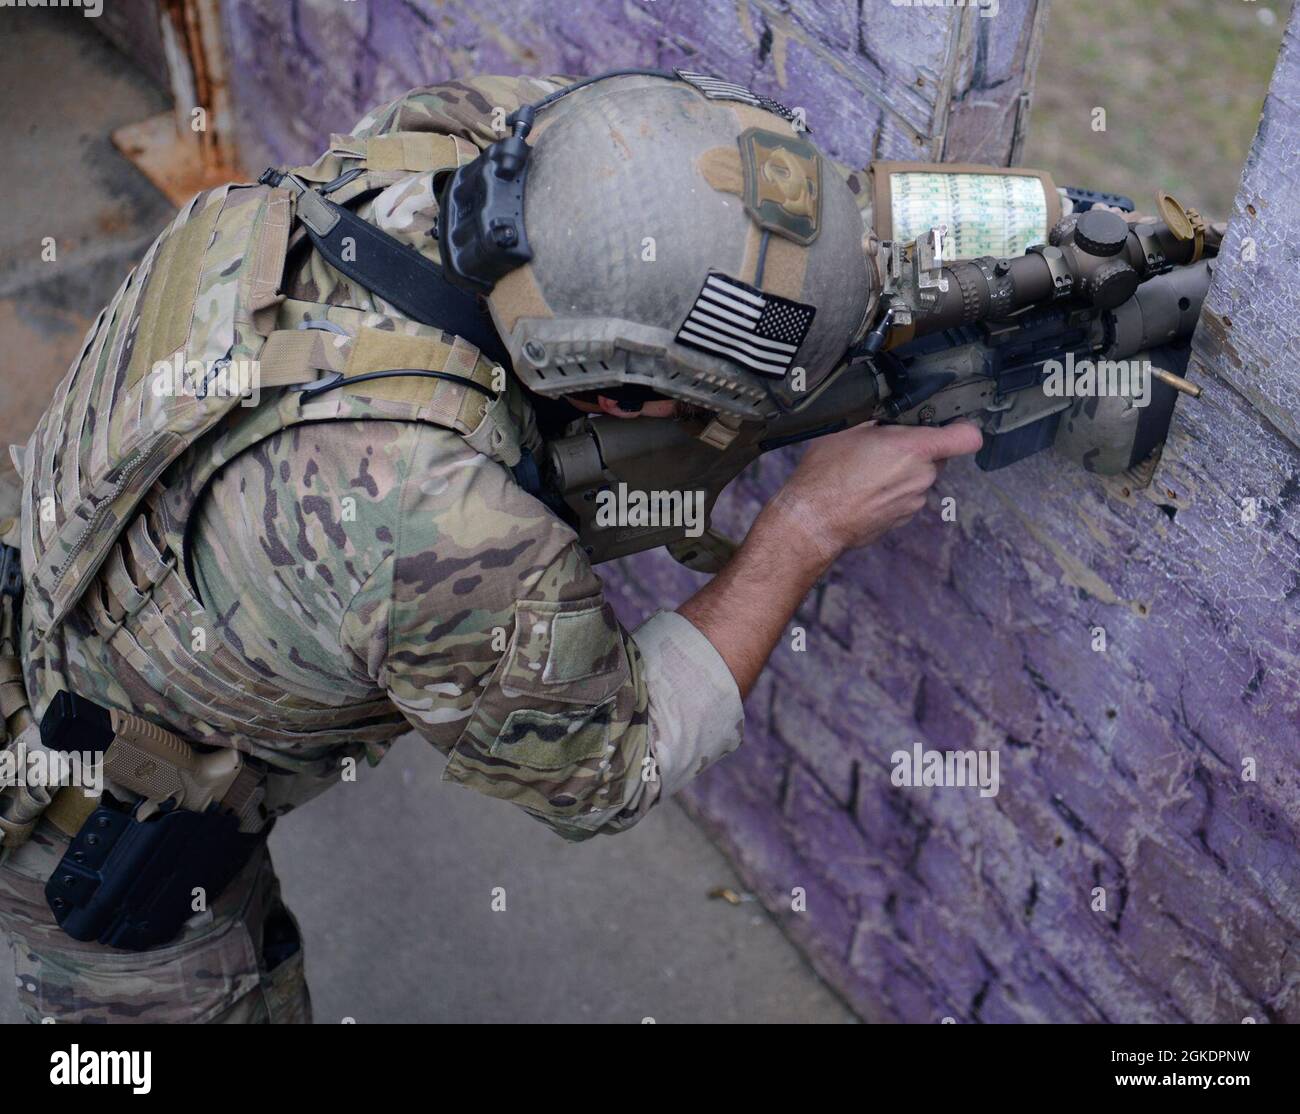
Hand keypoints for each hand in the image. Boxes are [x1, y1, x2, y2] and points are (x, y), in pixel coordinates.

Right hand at [768, 421, 983, 564]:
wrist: (813, 520)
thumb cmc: (825, 476)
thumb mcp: (848, 429)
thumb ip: (880, 419)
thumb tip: (890, 412)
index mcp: (913, 449)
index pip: (966, 437)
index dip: (962, 428)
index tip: (953, 424)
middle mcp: (921, 477)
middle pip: (937, 455)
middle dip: (916, 448)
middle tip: (883, 446)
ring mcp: (914, 500)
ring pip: (920, 476)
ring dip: (902, 471)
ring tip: (867, 471)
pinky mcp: (904, 518)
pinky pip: (907, 496)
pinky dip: (892, 491)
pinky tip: (865, 490)